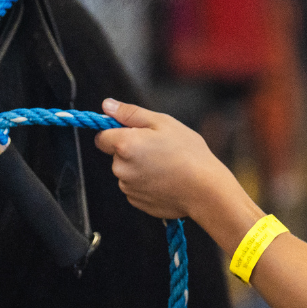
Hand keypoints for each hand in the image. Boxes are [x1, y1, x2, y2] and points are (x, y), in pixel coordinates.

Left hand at [95, 99, 239, 221]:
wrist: (205, 190)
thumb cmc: (188, 153)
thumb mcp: (163, 122)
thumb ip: (130, 113)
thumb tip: (106, 105)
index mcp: (124, 145)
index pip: (101, 137)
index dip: (116, 132)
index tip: (135, 133)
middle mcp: (120, 168)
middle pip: (116, 155)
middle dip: (132, 150)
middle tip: (159, 148)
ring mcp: (128, 188)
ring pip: (127, 172)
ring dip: (139, 167)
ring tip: (166, 165)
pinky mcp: (137, 202)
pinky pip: (136, 187)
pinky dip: (147, 183)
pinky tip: (166, 180)